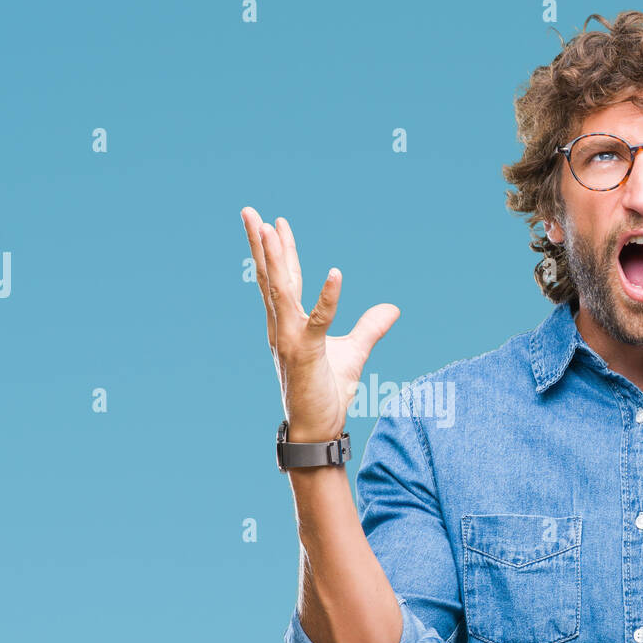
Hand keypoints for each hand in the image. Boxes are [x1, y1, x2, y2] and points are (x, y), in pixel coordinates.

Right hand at [240, 207, 399, 442]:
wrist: (318, 432)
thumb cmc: (328, 395)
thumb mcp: (354, 354)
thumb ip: (370, 328)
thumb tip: (392, 309)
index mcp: (287, 326)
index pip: (281, 281)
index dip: (279, 251)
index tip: (275, 222)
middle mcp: (281, 329)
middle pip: (270, 278)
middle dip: (261, 244)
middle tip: (250, 210)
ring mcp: (289, 341)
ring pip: (280, 291)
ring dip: (274, 258)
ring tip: (270, 227)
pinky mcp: (306, 355)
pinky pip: (318, 322)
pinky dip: (328, 298)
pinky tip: (336, 273)